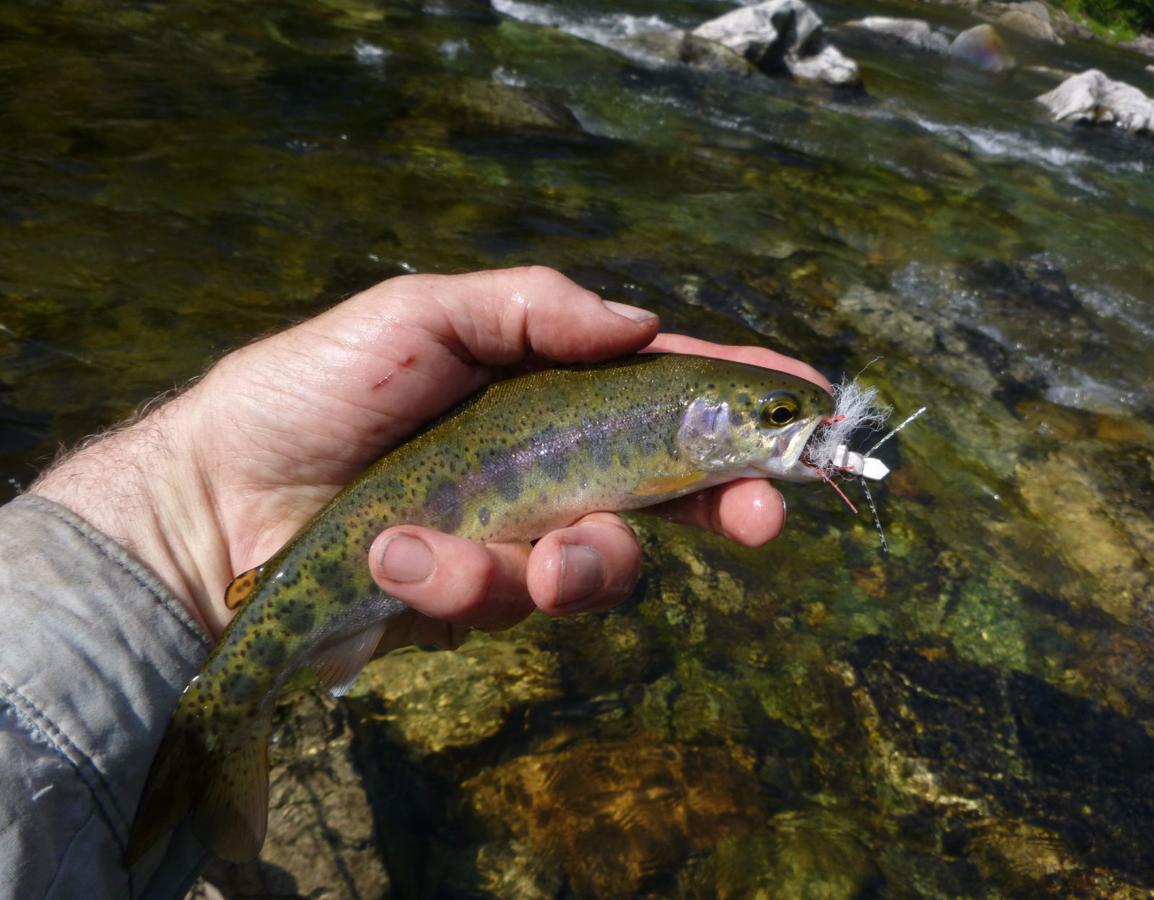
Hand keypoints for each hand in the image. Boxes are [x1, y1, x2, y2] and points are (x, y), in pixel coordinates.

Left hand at [32, 267, 828, 647]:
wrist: (215, 499)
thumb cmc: (313, 388)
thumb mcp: (421, 314)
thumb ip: (533, 308)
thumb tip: (642, 324)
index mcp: (546, 388)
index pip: (663, 389)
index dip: (740, 396)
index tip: (812, 406)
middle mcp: (546, 463)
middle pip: (669, 490)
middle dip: (727, 503)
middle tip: (757, 517)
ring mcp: (515, 535)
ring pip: (601, 565)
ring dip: (569, 563)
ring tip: (489, 554)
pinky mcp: (475, 599)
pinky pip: (508, 602)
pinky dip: (460, 582)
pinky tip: (398, 557)